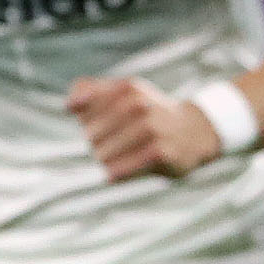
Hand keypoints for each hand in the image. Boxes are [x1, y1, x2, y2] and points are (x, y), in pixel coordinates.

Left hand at [68, 74, 221, 181]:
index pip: (83, 111)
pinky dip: (116, 173)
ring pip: (105, 153)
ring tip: (112, 161)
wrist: (194, 131)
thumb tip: (69, 106)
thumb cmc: (150, 114)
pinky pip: (124, 168)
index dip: (86, 122)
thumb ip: (90, 90)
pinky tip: (113, 175)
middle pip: (91, 135)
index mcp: (127, 88)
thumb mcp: (124, 92)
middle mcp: (140, 105)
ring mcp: (152, 128)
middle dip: (95, 144)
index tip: (98, 126)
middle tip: (108, 146)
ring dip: (105, 161)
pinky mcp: (161, 152)